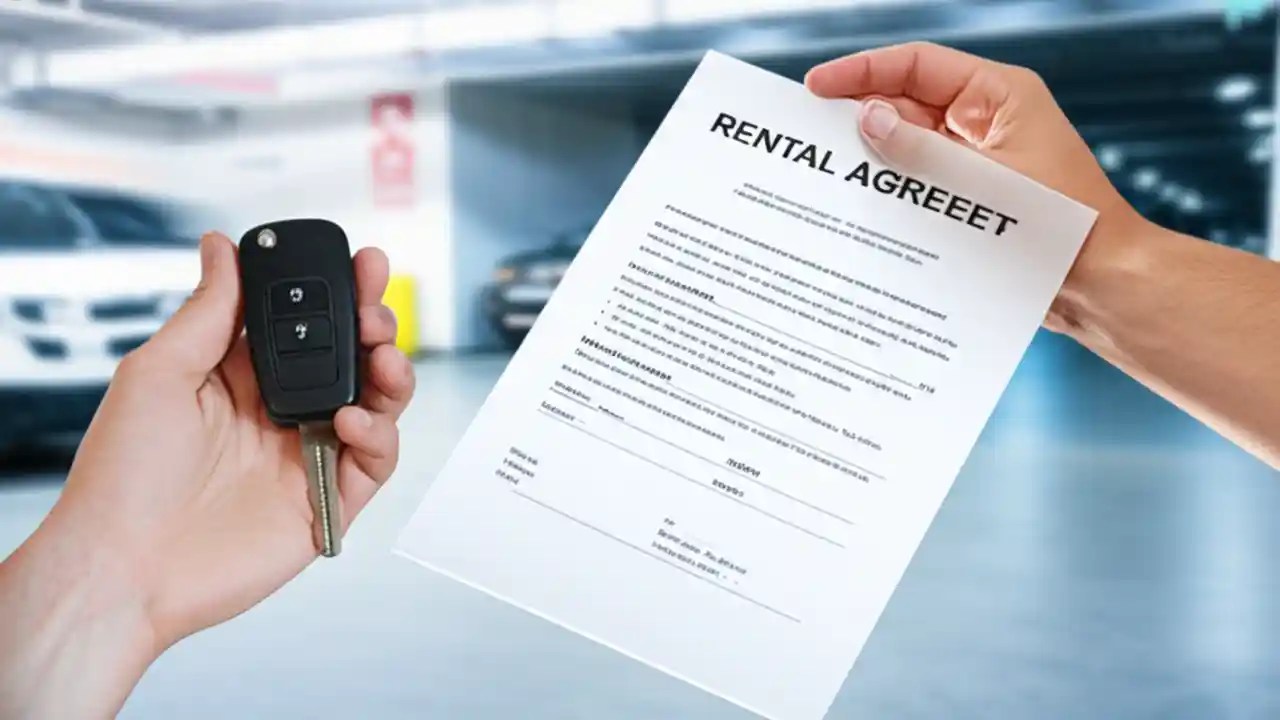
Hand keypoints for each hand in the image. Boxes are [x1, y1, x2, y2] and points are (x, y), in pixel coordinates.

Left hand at [1, 232, 414, 716]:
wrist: (124, 567)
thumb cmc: (123, 476)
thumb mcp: (159, 372)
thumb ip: (208, 310)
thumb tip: (222, 246)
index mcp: (242, 377)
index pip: (307, 322)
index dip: (340, 291)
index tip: (360, 262)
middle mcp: (281, 414)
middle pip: (353, 359)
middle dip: (377, 327)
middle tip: (377, 312)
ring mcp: (308, 457)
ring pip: (378, 405)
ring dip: (393, 375)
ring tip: (385, 360)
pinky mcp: (329, 503)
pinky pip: (377, 462)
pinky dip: (380, 437)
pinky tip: (353, 422)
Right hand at [805, 42, 1147, 331]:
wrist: (1102, 288)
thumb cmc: (1063, 231)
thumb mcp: (982, 183)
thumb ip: (920, 151)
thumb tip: (866, 118)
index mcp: (1000, 96)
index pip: (918, 66)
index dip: (862, 72)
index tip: (815, 88)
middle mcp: (986, 122)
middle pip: (906, 104)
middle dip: (858, 117)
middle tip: (808, 134)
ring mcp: (976, 162)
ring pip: (907, 148)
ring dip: (871, 160)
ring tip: (825, 174)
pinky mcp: (969, 201)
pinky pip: (918, 186)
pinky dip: (889, 193)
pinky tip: (857, 208)